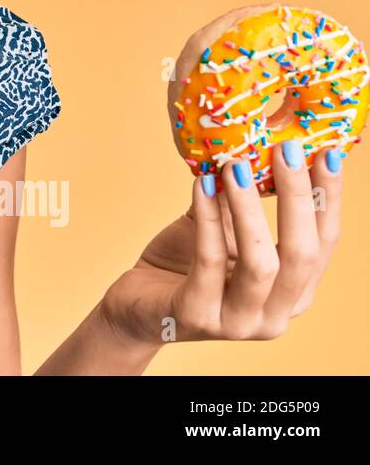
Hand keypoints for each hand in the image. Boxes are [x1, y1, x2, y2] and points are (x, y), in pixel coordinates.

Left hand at [101, 142, 345, 345]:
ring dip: (249, 209)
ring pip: (261, 263)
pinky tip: (202, 186)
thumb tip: (256, 145)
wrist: (138, 306)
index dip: (327, 198)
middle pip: (302, 254)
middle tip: (287, 150)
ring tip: (235, 166)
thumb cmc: (184, 264)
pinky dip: (208, 220)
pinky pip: (209, 262)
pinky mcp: (199, 317)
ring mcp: (239, 323)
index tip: (329, 153)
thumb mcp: (221, 229)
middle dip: (297, 198)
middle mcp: (275, 315)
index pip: (324, 243)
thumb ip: (241, 200)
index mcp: (293, 293)